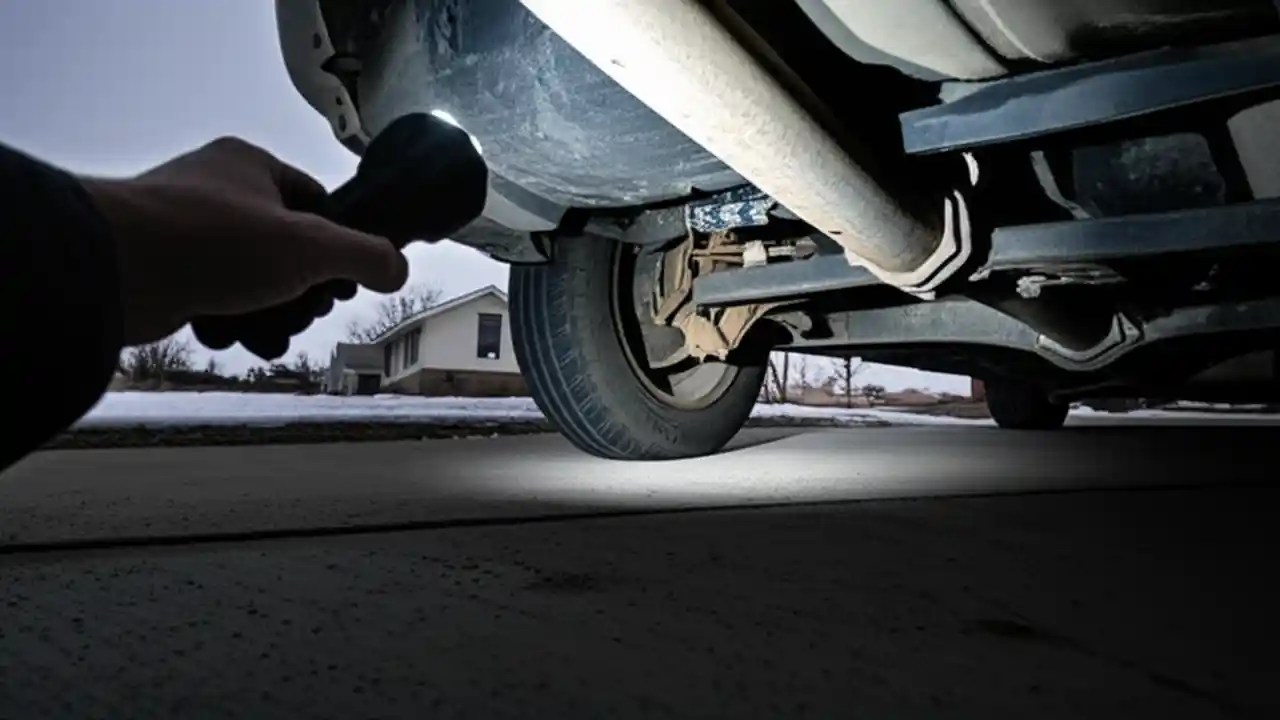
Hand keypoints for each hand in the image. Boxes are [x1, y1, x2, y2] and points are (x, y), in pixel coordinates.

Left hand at [83, 137, 408, 345]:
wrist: (112, 271)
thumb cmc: (208, 241)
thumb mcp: (310, 247)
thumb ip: (365, 256)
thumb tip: (398, 268)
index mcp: (249, 165)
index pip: (315, 202)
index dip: (336, 244)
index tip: (340, 280)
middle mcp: (215, 190)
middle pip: (284, 246)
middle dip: (299, 287)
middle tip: (303, 309)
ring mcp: (184, 231)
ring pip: (250, 278)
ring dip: (266, 311)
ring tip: (267, 329)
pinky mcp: (162, 270)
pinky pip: (213, 298)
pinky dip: (228, 320)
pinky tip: (231, 333)